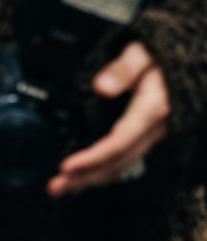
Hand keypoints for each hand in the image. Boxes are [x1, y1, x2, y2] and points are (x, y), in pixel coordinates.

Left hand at [47, 41, 169, 197]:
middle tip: (55, 187)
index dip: (91, 158)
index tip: (66, 167)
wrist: (185, 63)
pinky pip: (125, 160)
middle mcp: (153, 130)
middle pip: (117, 163)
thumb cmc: (161, 57)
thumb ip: (123, 68)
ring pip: (121, 166)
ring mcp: (151, 137)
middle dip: (85, 178)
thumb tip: (102, 86)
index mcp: (151, 111)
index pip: (118, 143)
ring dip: (91, 179)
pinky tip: (85, 175)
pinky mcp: (145, 138)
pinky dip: (103, 171)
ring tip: (62, 187)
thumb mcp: (142, 54)